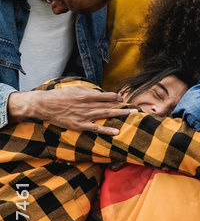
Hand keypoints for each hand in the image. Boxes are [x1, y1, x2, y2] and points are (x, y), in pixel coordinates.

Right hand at [8, 87, 135, 134]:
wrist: (44, 105)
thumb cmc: (60, 96)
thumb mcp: (75, 89)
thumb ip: (89, 91)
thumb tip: (101, 94)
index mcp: (87, 95)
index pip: (107, 96)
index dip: (117, 98)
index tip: (122, 99)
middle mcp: (88, 105)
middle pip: (109, 105)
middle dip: (123, 107)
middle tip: (134, 108)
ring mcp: (84, 116)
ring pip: (106, 115)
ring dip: (120, 115)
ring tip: (131, 115)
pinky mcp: (80, 125)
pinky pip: (96, 128)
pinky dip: (106, 130)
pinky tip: (116, 131)